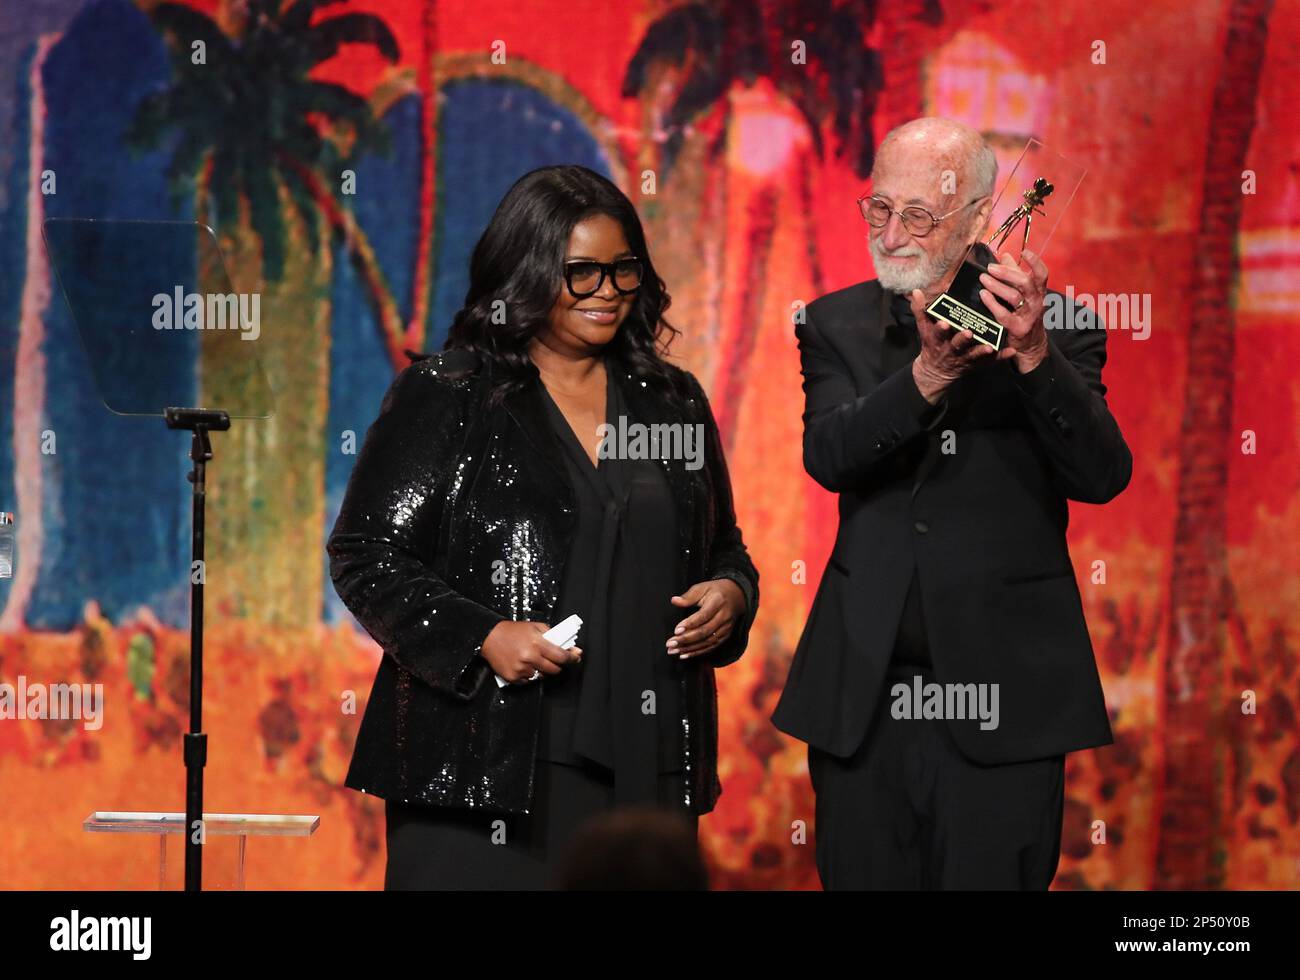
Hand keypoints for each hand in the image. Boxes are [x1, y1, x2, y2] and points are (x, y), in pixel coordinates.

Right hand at [479, 620, 580, 683]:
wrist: (490, 637)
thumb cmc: (512, 631)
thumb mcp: (534, 626)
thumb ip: (550, 635)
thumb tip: (565, 644)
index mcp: (537, 643)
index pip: (561, 656)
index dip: (572, 658)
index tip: (576, 657)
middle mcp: (530, 657)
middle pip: (554, 669)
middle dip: (557, 665)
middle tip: (554, 659)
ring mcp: (521, 669)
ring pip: (541, 676)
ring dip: (542, 670)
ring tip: (533, 660)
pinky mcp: (513, 677)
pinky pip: (528, 681)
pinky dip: (529, 674)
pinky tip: (524, 664)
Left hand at [666, 579, 745, 659]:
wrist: (736, 596)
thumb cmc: (715, 591)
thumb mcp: (702, 587)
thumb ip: (688, 596)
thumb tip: (674, 601)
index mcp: (717, 602)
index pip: (703, 616)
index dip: (690, 624)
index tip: (676, 631)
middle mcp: (723, 617)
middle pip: (704, 631)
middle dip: (686, 640)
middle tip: (670, 644)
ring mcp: (726, 628)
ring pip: (707, 642)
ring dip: (689, 648)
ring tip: (673, 651)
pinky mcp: (725, 636)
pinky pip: (711, 646)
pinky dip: (697, 652)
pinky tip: (684, 655)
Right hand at [909, 288, 995, 402]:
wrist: (936, 371)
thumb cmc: (932, 344)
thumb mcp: (924, 328)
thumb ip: (920, 310)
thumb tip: (916, 291)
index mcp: (939, 339)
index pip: (938, 333)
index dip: (941, 328)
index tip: (944, 323)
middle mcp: (952, 349)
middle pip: (957, 345)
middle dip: (962, 339)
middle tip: (968, 332)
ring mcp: (964, 358)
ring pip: (974, 355)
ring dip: (982, 351)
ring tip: (990, 346)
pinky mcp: (976, 364)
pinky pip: (989, 362)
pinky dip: (1000, 357)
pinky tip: (1011, 351)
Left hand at [978, 248, 1049, 372]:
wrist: (1031, 345)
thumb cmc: (1025, 314)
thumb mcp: (1024, 295)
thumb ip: (1014, 275)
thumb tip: (1004, 256)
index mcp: (1039, 292)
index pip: (1042, 274)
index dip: (1035, 262)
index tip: (1025, 251)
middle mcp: (1036, 302)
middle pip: (1025, 283)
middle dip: (1007, 273)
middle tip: (991, 267)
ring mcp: (1028, 316)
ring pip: (1014, 297)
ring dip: (997, 286)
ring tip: (983, 279)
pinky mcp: (1018, 328)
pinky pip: (1004, 315)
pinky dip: (992, 304)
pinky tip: (983, 295)